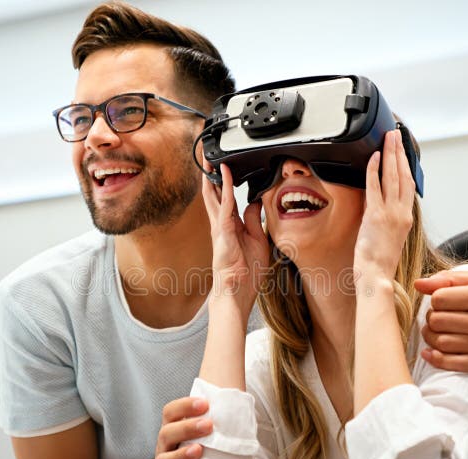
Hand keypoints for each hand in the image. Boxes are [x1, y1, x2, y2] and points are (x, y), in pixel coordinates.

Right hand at [139, 397, 211, 458]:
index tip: (205, 403)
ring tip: (199, 450)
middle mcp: (164, 447)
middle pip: (167, 433)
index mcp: (171, 430)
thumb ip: (206, 425)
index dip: (185, 406)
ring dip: (182, 454)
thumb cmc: (186, 454)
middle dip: (188, 428)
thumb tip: (236, 407)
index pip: (170, 412)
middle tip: (209, 425)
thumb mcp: (191, 438)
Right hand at [201, 162, 268, 306]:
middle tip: (209, 158)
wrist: (238, 292)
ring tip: (211, 160)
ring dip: (213, 177)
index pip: (227, 200)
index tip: (226, 169)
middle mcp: (222, 225)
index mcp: (231, 227)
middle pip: (213, 195)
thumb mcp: (258, 240)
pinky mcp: (223, 232)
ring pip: (214, 196)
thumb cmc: (246, 273)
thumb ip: (255, 220)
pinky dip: (225, 188)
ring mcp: (220, 228)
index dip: (225, 184)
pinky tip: (226, 175)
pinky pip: (225, 205)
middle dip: (211, 176)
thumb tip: (255, 202)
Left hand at [353, 130, 414, 278]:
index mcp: (406, 218)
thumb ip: (386, 217)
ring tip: (388, 137)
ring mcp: (390, 213)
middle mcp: (402, 213)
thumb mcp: (388, 236)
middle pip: (404, 174)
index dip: (407, 165)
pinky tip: (373, 157)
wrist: (376, 276)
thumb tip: (377, 201)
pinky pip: (375, 187)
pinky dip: (374, 170)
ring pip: (393, 176)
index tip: (402, 150)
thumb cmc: (379, 262)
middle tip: (396, 134)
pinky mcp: (376, 216)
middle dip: (399, 152)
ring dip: (390, 154)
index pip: (409, 184)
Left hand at [414, 269, 467, 372]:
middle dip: (431, 318)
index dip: (435, 300)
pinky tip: (430, 352)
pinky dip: (435, 358)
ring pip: (441, 342)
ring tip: (435, 332)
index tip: (442, 302)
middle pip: (437, 321)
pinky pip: (452, 364)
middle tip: (438, 318)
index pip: (439, 299)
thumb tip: (418, 284)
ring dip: (430, 337)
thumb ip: (451, 279)